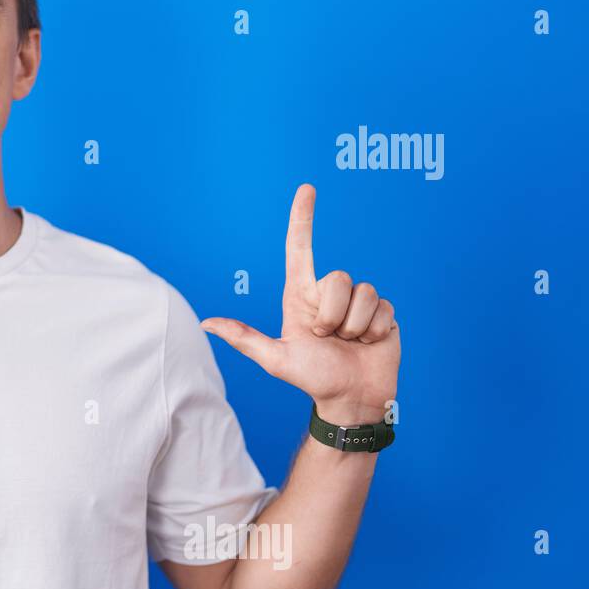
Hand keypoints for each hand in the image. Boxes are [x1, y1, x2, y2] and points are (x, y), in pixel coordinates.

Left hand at [199, 184, 399, 424]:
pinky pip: (383, 307)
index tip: (306, 189)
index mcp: (300, 296)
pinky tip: (369, 343)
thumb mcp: (276, 358)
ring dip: (354, 326)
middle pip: (337, 278)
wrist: (352, 399)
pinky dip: (375, 330)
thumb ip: (244, 338)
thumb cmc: (313, 379)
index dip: (302, 219)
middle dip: (332, 314)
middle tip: (328, 337)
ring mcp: (357, 301)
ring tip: (348, 342)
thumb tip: (206, 323)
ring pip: (362, 292)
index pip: (299, 250)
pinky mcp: (382, 311)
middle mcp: (329, 294)